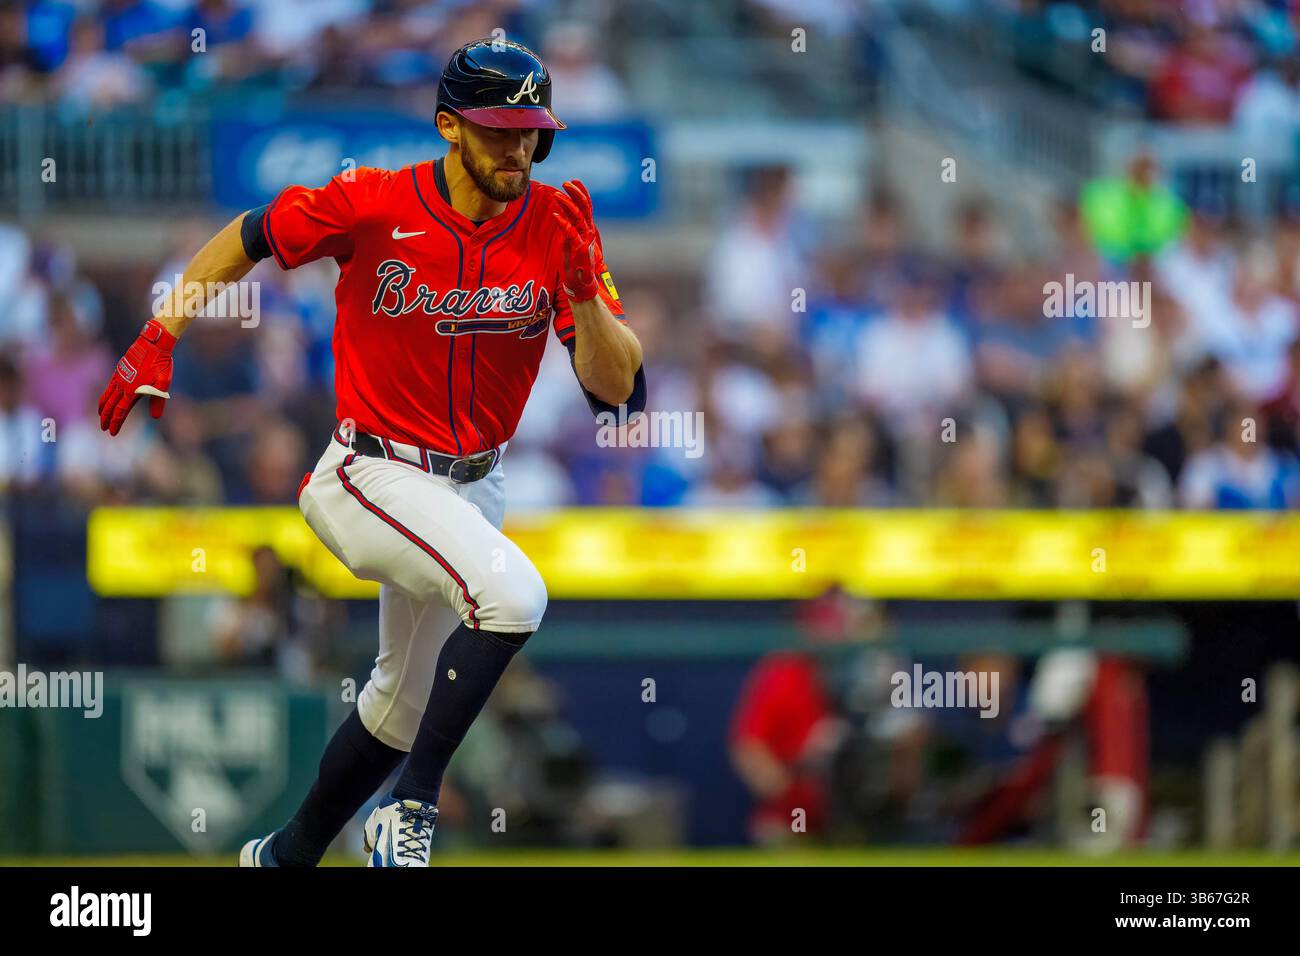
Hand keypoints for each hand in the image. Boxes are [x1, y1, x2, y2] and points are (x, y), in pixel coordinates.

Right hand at [98, 319, 175, 434]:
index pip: (121, 411)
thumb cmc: (161, 363)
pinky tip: (105, 399)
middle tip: (104, 429)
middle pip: (111, 406)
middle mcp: (123, 385)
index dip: (116, 423)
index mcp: (133, 390)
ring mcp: (119, 377)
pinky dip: (105, 395)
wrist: (153, 343)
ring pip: (107, 396)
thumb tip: (155, 418)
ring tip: (100, 417)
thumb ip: (158, 400)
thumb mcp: (164, 382)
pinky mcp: (119, 371)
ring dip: (103, 408)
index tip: (112, 433)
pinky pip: (109, 386)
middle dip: (106, 418)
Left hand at [550, 180, 600, 300]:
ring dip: (567, 204)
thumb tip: (563, 214)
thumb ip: (571, 227)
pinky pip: (571, 232)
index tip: (573, 181)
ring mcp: (584, 240)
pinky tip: (555, 215)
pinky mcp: (578, 249)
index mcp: (587, 229)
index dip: (581, 192)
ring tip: (556, 195)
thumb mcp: (573, 241)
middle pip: (585, 207)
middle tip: (566, 183)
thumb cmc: (575, 263)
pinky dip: (563, 222)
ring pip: (578, 216)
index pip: (587, 206)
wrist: (581, 283)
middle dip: (576, 193)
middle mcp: (588, 232)